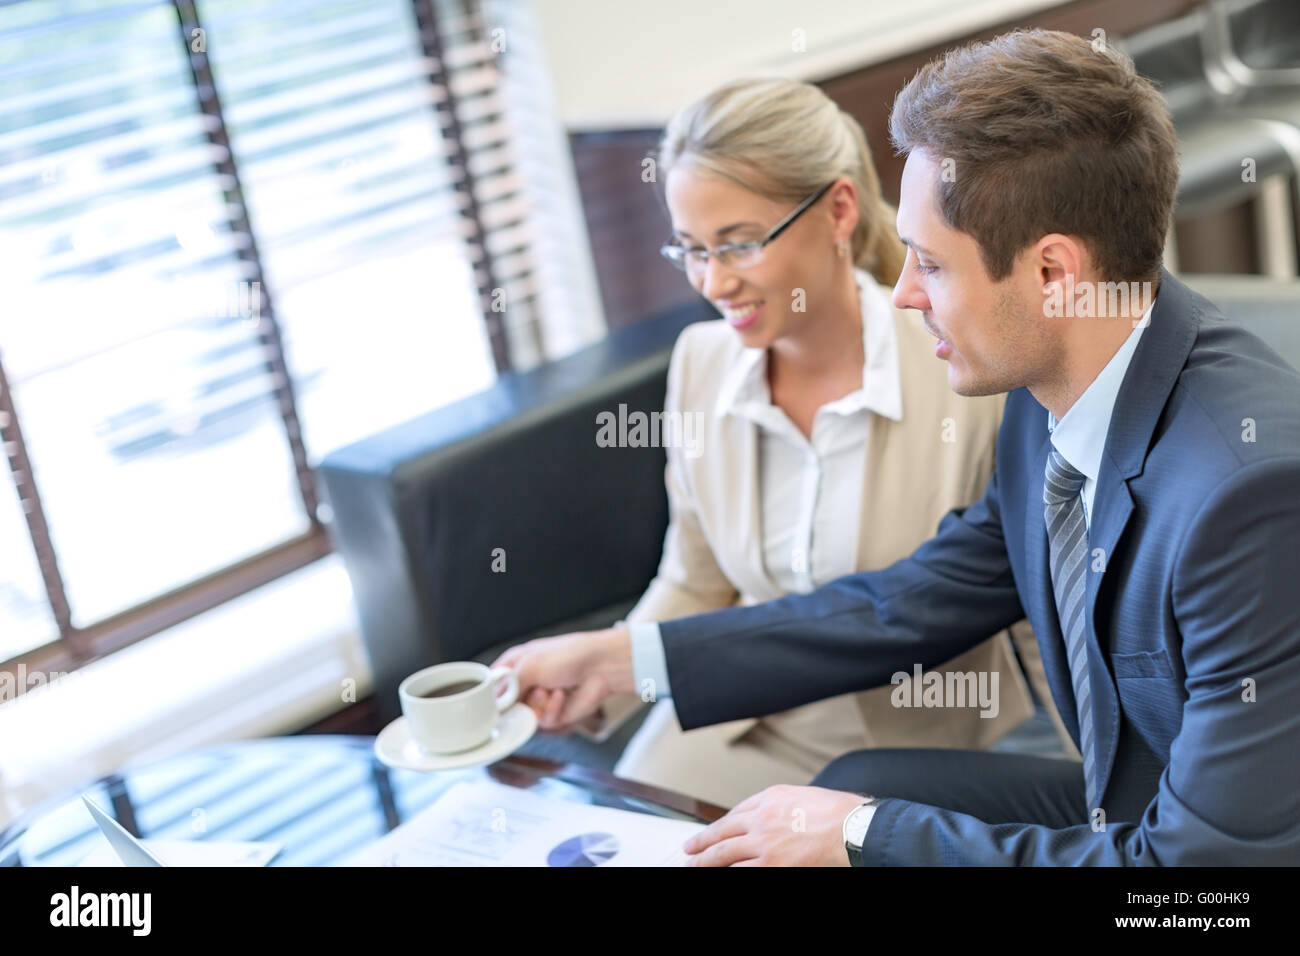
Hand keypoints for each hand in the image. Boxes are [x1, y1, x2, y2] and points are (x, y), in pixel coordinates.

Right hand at [490, 628, 633, 732]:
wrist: (601, 666)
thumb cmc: (568, 655)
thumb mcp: (530, 664)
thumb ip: (507, 684)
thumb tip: (495, 701)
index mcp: (516, 665)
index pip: (493, 685)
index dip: (491, 695)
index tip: (491, 701)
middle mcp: (527, 683)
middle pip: (507, 706)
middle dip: (518, 701)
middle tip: (531, 690)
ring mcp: (541, 699)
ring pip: (525, 716)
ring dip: (538, 704)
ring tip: (549, 690)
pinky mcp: (556, 714)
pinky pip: (544, 721)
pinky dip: (553, 708)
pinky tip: (562, 695)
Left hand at [682, 785, 867, 866]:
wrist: (854, 828)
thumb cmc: (838, 812)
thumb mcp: (801, 795)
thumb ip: (778, 805)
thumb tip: (762, 817)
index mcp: (769, 799)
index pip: (734, 813)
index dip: (719, 826)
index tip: (710, 831)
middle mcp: (761, 820)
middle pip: (722, 833)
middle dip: (701, 844)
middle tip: (689, 849)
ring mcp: (764, 845)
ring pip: (725, 855)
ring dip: (706, 861)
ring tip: (696, 865)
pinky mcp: (773, 866)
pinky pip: (742, 871)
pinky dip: (730, 872)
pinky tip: (723, 873)